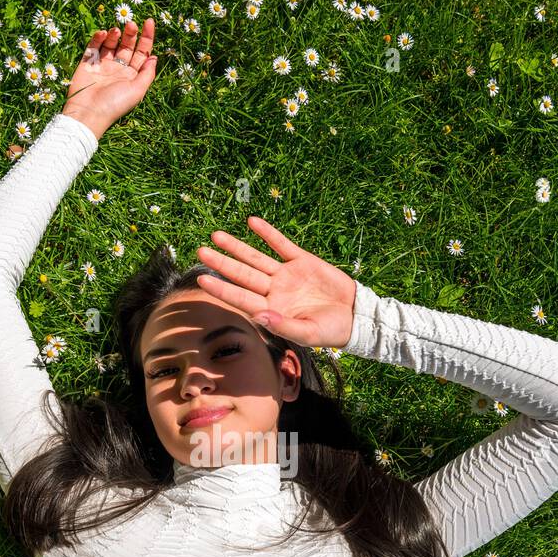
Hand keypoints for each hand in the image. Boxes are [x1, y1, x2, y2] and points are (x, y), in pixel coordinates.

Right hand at [62, 19, 157, 139]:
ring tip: (116, 30)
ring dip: (115, 34)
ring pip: (111, 43)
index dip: (147, 37)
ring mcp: (102, 65)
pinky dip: (98, 37)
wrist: (88, 113)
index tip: (149, 21)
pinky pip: (94, 46)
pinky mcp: (87, 63)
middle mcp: (118, 69)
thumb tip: (155, 57)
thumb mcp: (137, 90)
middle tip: (131, 23)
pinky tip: (103, 33)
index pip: (142, 52)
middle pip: (127, 45)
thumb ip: (147, 74)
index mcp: (132, 76)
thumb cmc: (115, 105)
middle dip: (130, 33)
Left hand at [194, 217, 358, 348]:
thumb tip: (259, 316)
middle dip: (221, 263)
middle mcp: (274, 291)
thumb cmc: (331, 331)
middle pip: (242, 274)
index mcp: (272, 309)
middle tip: (200, 251)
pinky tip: (251, 222)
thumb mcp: (308, 334)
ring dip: (236, 247)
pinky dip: (267, 233)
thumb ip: (283, 326)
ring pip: (256, 258)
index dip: (221, 288)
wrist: (357, 316)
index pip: (240, 298)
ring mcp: (286, 275)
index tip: (202, 279)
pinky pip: (281, 244)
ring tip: (216, 235)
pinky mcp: (302, 261)